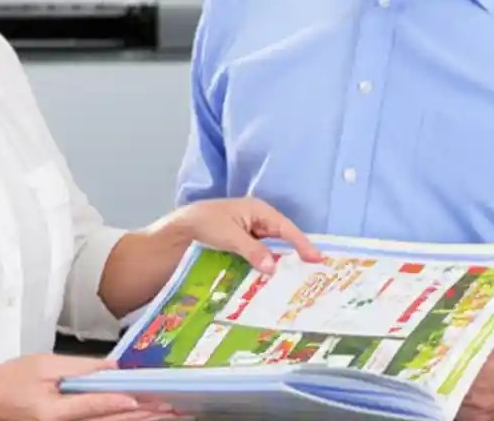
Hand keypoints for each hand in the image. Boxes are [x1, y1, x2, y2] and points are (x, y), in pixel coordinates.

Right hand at [0, 354, 179, 420]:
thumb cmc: (7, 383)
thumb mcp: (41, 365)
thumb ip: (78, 368)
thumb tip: (111, 369)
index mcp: (50, 412)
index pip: (92, 406)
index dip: (118, 403)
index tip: (143, 400)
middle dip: (140, 416)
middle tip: (170, 410)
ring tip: (164, 416)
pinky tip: (137, 418)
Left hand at [158, 198, 323, 272]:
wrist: (177, 231)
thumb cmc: (203, 223)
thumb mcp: (229, 235)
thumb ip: (253, 250)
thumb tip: (273, 267)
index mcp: (258, 211)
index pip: (286, 228)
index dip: (303, 243)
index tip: (316, 259)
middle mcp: (257, 221)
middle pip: (282, 239)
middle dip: (295, 255)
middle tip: (312, 274)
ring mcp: (249, 235)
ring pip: (271, 251)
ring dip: (279, 264)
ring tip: (295, 283)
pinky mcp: (241, 247)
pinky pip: (259, 258)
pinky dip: (265, 268)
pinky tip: (270, 282)